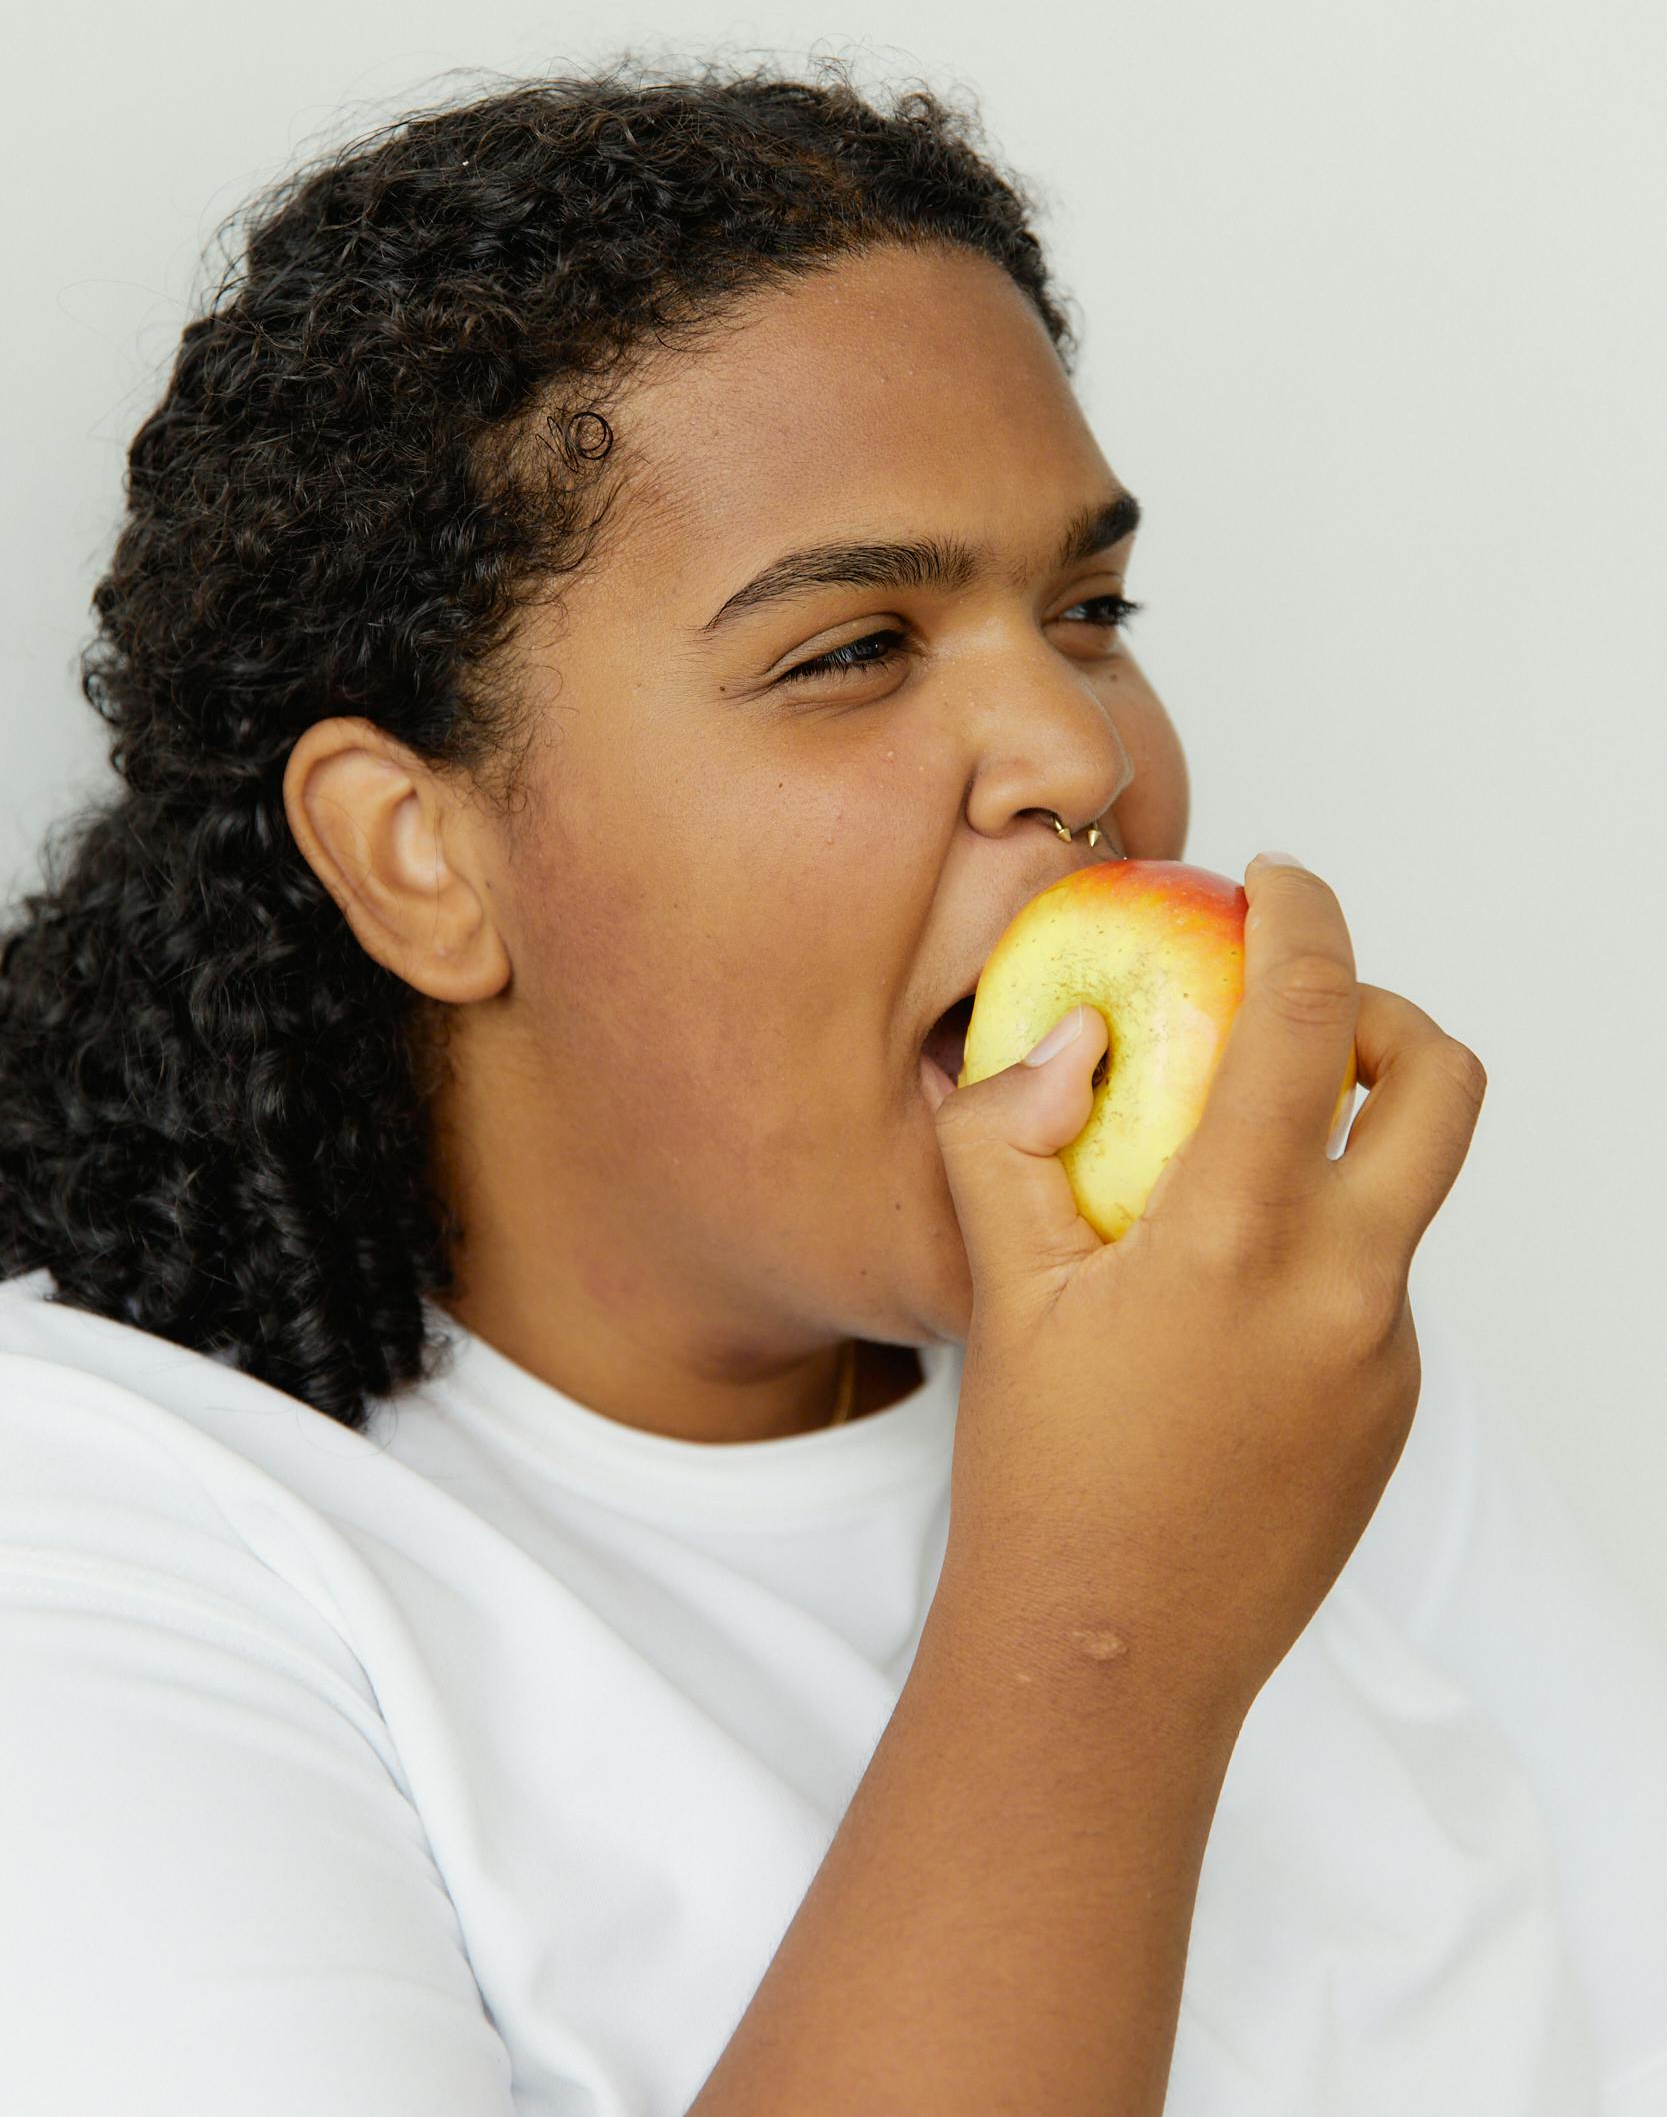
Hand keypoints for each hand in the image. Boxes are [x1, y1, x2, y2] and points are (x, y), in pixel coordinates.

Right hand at [929, 857, 1487, 1726]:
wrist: (1110, 1659)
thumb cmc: (1042, 1479)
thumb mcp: (1005, 1290)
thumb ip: (1010, 1138)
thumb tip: (1067, 1042)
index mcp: (1239, 1240)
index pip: (1309, 1020)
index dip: (1304, 918)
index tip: (1276, 881)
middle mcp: (1344, 1289)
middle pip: (1440, 1084)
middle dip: (1384, 1014)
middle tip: (1301, 1017)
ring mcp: (1383, 1356)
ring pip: (1405, 1190)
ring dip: (1343, 1139)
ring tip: (1222, 1178)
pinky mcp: (1393, 1411)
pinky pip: (1378, 1281)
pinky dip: (1321, 1243)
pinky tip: (1222, 1303)